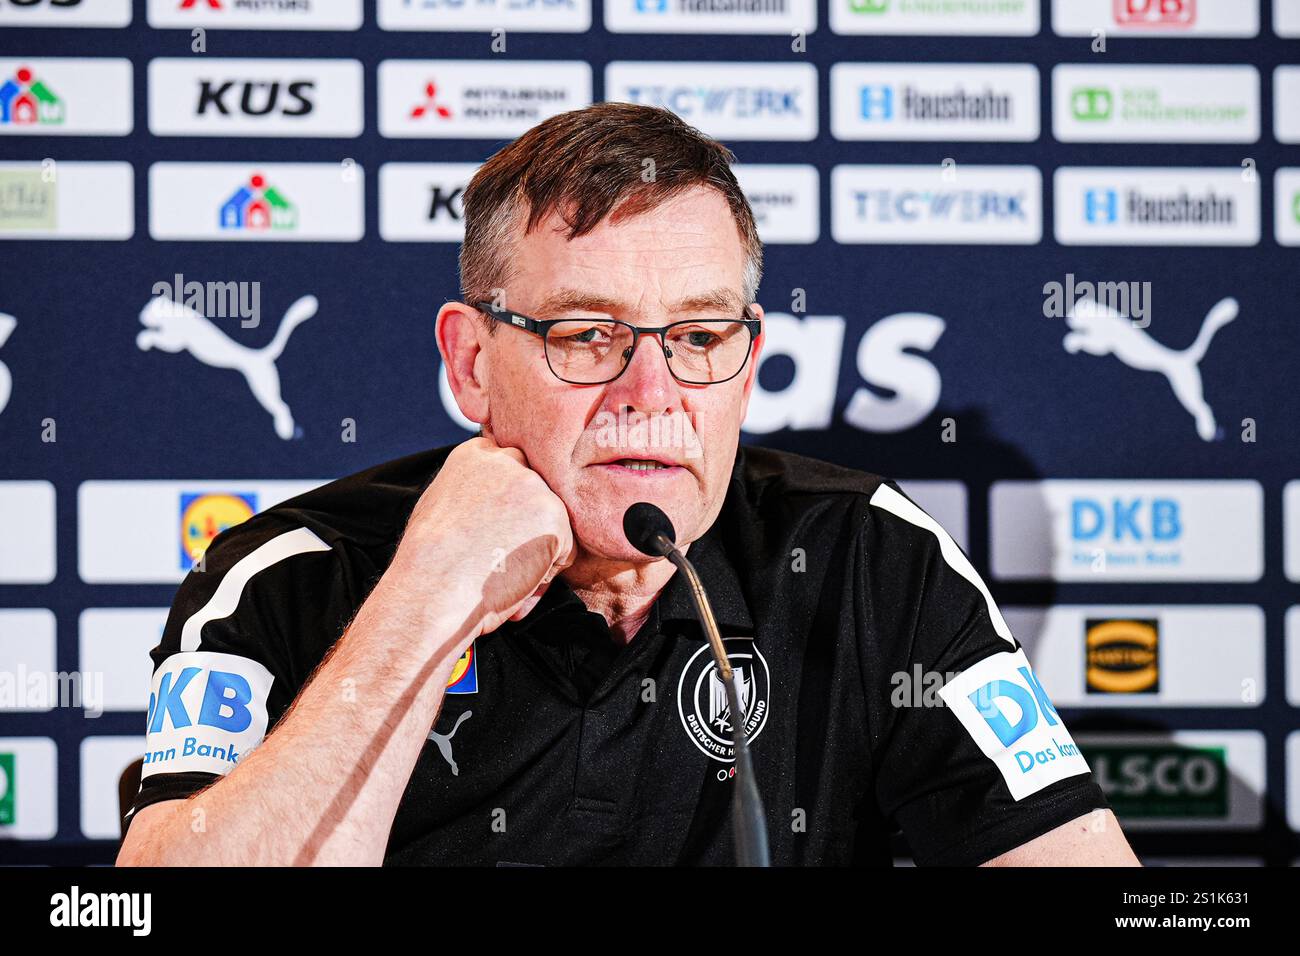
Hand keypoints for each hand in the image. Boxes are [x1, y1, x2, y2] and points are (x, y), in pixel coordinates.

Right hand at [381, 434, 575, 642]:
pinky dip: (546, 573)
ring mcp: (533, 485)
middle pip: (537, 493)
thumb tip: (489, 501)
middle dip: (527, 524)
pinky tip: (515, 579)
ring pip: (552, 522)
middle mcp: (507, 460)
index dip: (509, 506)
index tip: (492, 530)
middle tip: (499, 555)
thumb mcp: (440, 504)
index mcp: (476, 453)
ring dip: (536, 550)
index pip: (512, 468)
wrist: (432, 588)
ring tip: (501, 569)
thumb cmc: (429, 562)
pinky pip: (565, 550)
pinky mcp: (553, 514)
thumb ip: (472, 490)